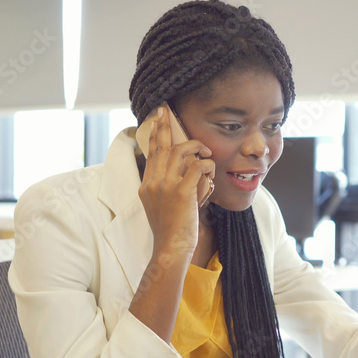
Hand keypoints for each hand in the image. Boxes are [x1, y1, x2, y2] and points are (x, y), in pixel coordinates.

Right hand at [137, 107, 215, 258]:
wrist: (170, 248)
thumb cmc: (171, 231)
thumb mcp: (161, 206)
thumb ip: (168, 187)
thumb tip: (185, 172)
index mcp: (147, 185)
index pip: (151, 153)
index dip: (154, 134)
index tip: (156, 118)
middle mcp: (153, 182)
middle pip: (161, 146)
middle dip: (164, 125)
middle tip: (166, 109)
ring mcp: (166, 186)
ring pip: (179, 152)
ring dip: (196, 148)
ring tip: (206, 151)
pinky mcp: (181, 192)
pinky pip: (196, 167)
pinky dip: (206, 166)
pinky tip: (210, 171)